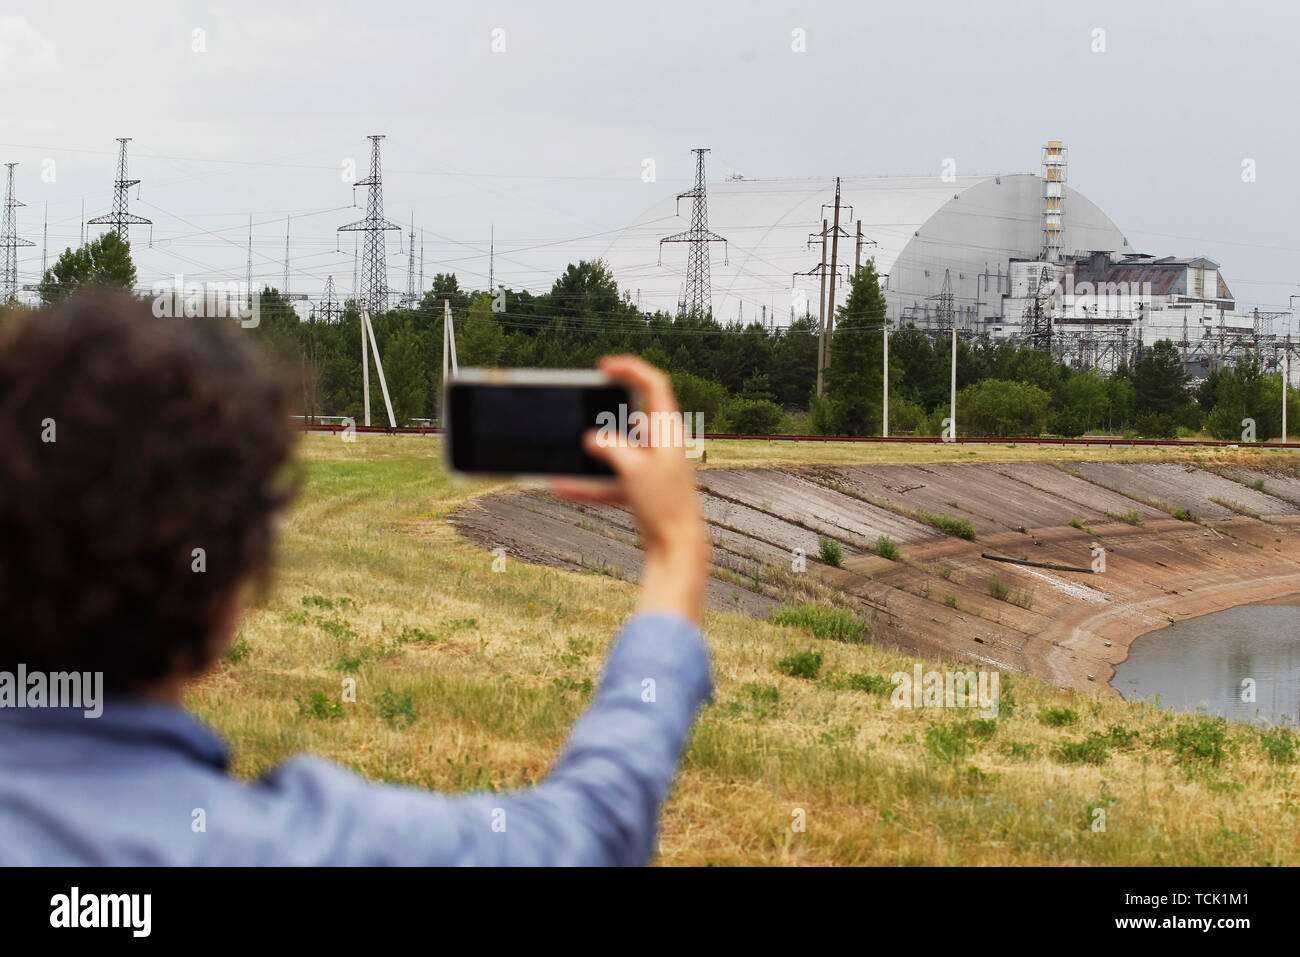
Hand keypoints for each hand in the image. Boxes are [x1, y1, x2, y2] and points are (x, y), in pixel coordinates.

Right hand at [553, 355, 710, 623]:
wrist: (679, 547)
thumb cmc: (664, 505)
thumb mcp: (633, 470)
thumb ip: (610, 448)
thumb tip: (592, 437)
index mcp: (668, 430)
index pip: (654, 385)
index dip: (630, 369)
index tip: (603, 367)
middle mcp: (663, 444)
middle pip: (632, 414)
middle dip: (605, 411)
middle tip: (582, 404)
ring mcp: (653, 466)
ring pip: (618, 448)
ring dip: (593, 450)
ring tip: (567, 447)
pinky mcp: (644, 488)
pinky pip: (612, 478)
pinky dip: (590, 483)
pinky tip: (562, 488)